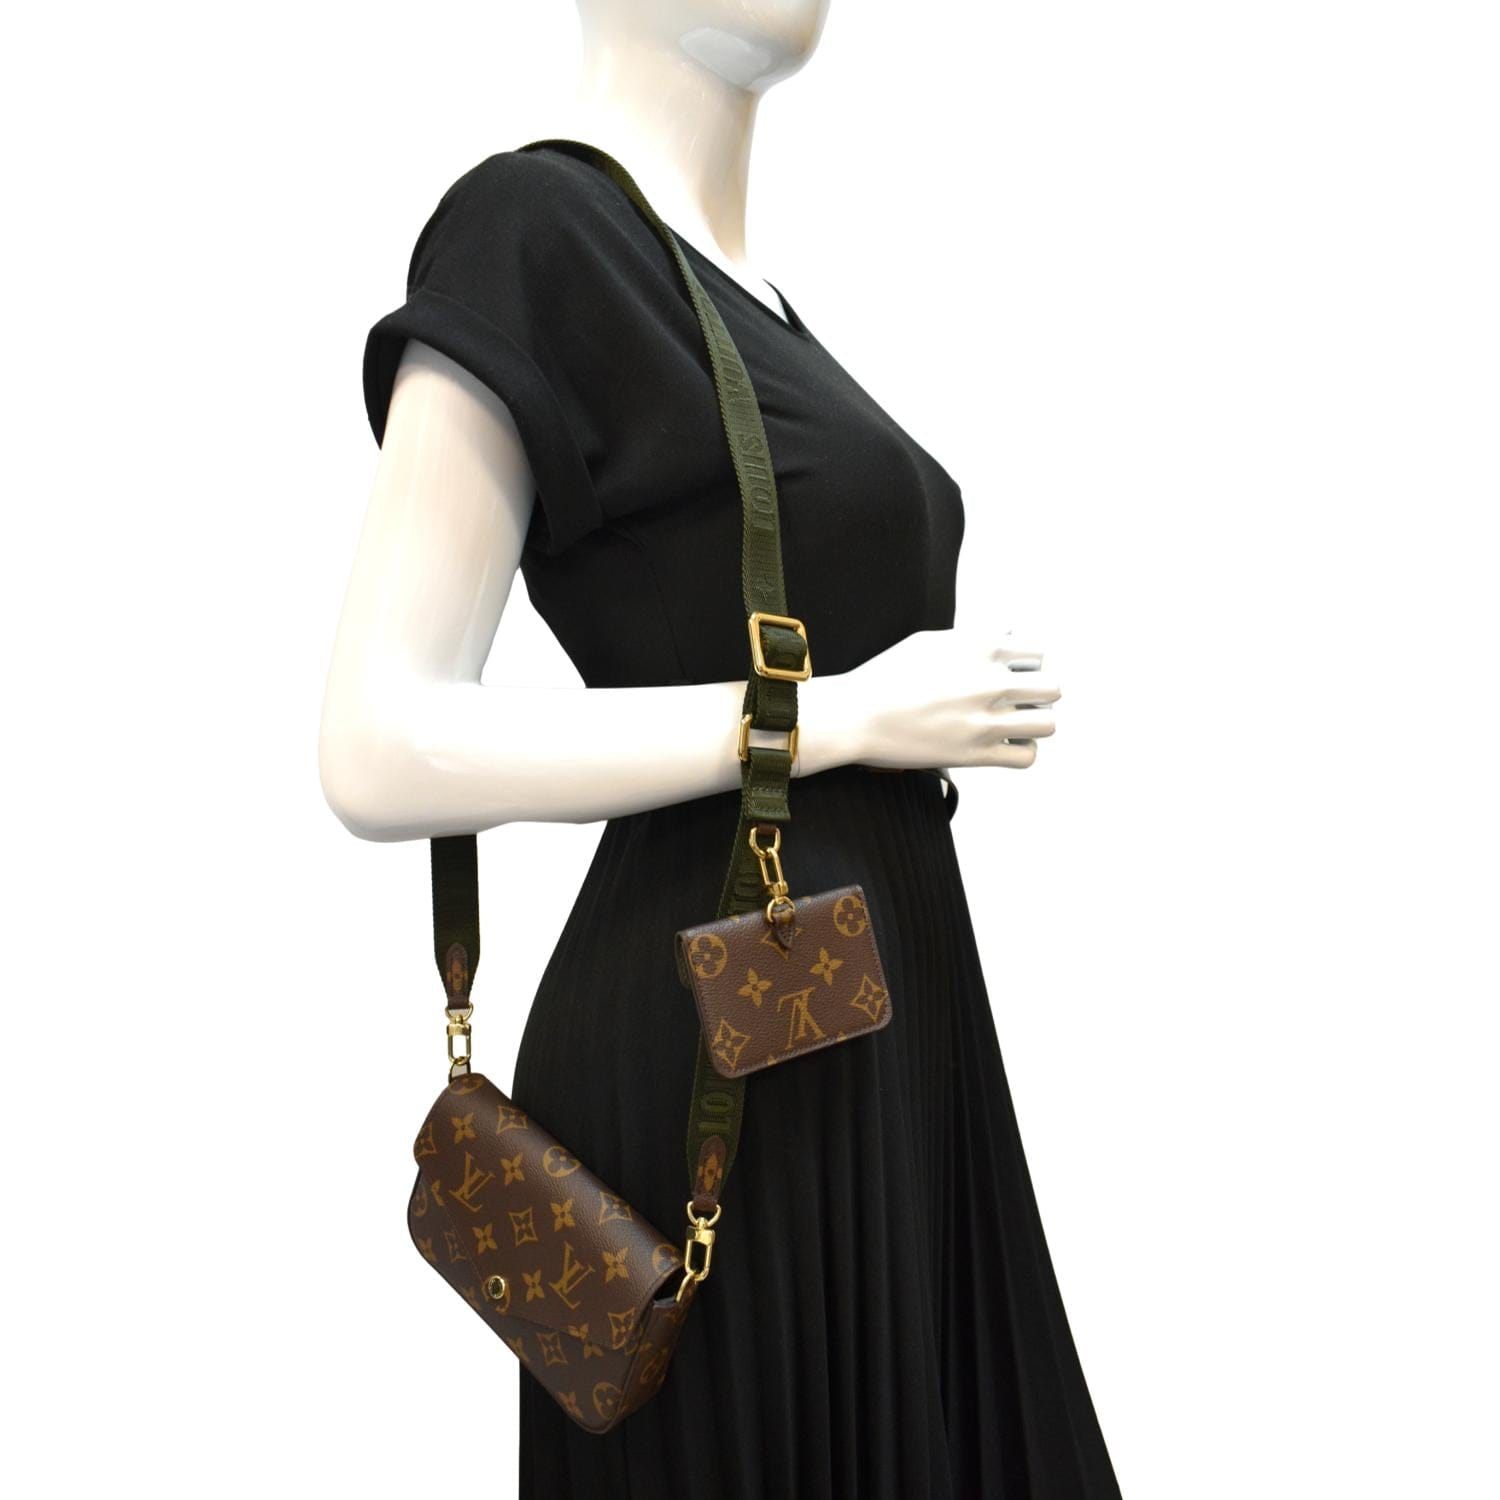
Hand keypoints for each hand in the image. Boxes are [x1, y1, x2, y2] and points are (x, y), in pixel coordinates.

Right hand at [831, 625, 1059, 771]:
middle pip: (1052, 687)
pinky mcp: (976, 754)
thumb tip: (1009, 634)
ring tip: (1011, 724)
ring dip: (1033, 723)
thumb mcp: (930, 641)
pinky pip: (1027, 756)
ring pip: (1048, 723)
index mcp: (980, 647)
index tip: (1006, 674)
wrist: (855, 715)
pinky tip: (1001, 744)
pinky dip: (1020, 751)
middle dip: (1037, 694)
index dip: (1025, 665)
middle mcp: (989, 681)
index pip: (1038, 652)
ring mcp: (985, 720)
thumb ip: (974, 637)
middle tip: (1013, 701)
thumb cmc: (888, 675)